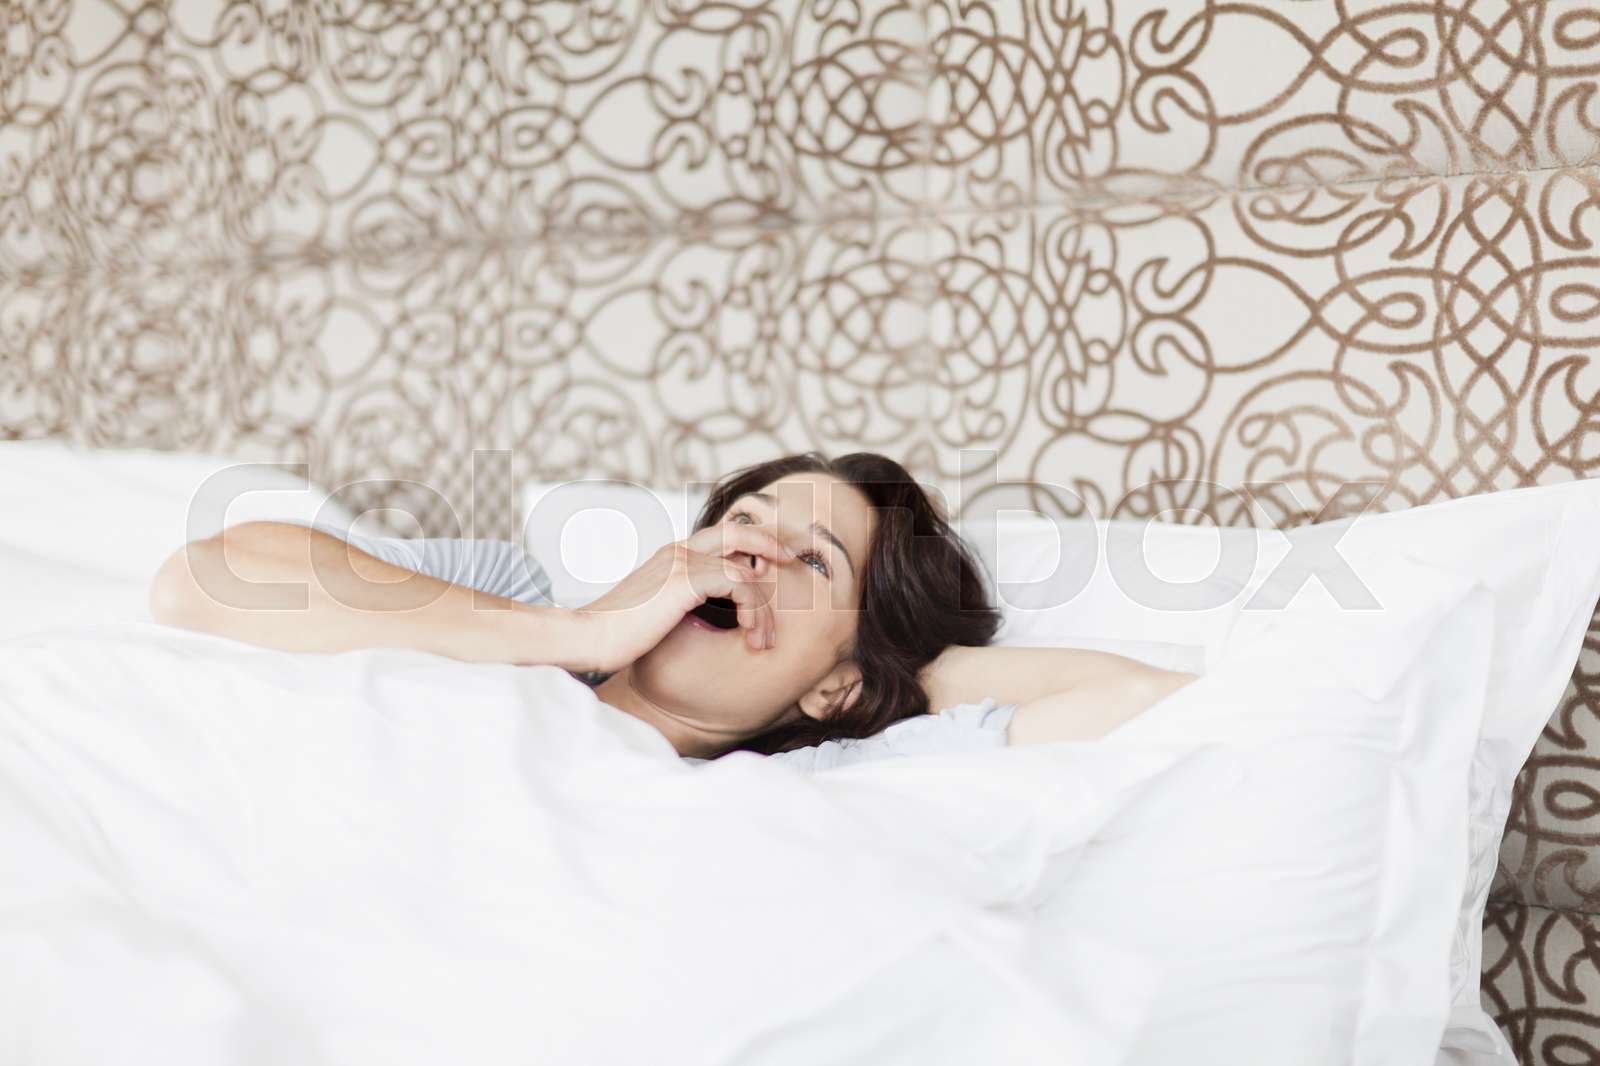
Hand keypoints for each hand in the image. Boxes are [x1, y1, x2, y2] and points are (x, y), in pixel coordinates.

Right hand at [570, 523, 796, 672]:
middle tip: (792, 561)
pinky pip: (739, 584)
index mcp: (670, 555)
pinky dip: (754, 608)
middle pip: (738, 531)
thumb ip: (677, 603)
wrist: (586, 637)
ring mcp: (681, 562)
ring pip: (746, 568)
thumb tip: (698, 616)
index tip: (772, 566)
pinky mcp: (685, 581)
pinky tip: (751, 633)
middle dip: (771, 542)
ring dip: (764, 606)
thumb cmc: (615, 634)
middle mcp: (677, 551)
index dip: (750, 546)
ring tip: (765, 637)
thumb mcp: (653, 612)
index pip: (720, 537)